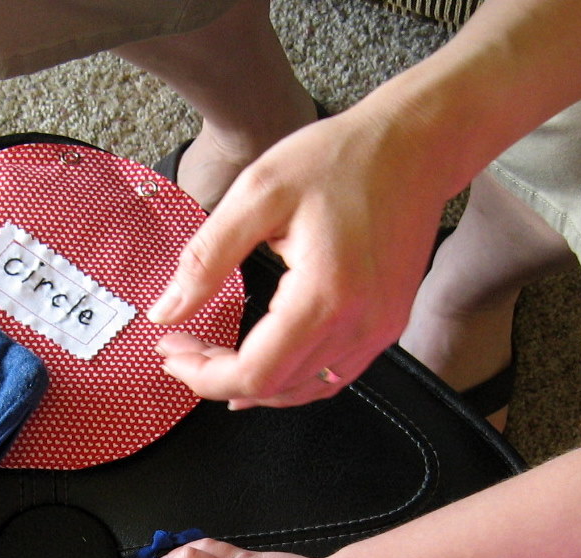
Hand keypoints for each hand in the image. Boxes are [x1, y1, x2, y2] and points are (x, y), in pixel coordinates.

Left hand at [149, 103, 449, 407]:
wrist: (416, 146)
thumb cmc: (340, 158)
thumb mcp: (257, 193)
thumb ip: (206, 259)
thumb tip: (164, 312)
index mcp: (323, 295)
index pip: (253, 372)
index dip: (202, 375)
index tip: (169, 351)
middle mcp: (358, 325)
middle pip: (274, 388)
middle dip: (217, 378)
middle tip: (180, 349)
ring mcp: (378, 331)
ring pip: (303, 390)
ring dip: (253, 385)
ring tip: (212, 360)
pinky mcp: (388, 326)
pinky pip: (332, 376)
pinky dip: (291, 381)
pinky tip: (264, 366)